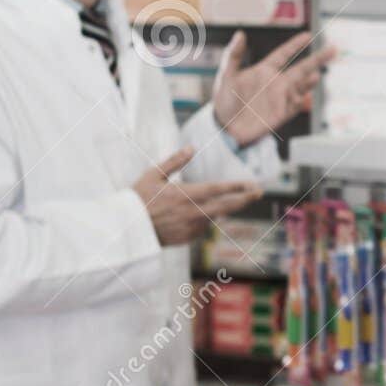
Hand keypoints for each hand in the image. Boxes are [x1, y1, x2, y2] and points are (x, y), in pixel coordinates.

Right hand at [133, 147, 262, 245]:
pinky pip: (203, 226)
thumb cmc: (137, 199)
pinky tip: (196, 213)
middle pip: (227, 206)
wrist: (126, 230)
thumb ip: (174, 161)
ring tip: (224, 200)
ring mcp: (191, 227)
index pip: (218, 189)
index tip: (252, 184)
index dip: (237, 186)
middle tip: (259, 192)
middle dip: (245, 199)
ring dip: (221, 209)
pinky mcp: (188, 238)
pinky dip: (205, 219)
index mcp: (185, 195)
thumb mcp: (153, 175)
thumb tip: (192, 147)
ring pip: (215, 216)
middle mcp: (192, 212)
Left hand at [212, 31, 336, 147]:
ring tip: (316, 75)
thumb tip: (241, 34)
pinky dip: (302, 99)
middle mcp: (276, 83)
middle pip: (301, 68)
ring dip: (310, 81)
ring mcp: (281, 98)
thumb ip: (233, 55)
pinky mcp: (282, 114)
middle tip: (332, 49)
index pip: (284, 54)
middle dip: (317, 59)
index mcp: (264, 71)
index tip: (308, 35)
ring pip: (302, 86)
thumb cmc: (224, 101)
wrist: (226, 129)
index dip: (295, 45)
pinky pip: (296, 105)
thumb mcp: (226, 76)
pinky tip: (305, 94)